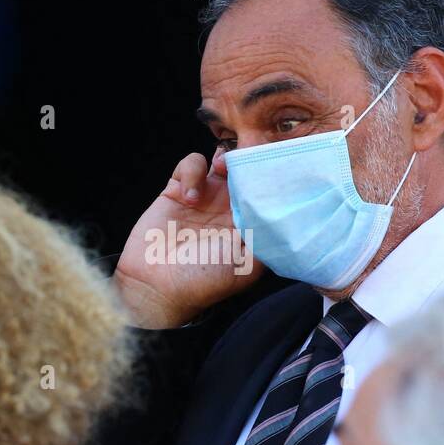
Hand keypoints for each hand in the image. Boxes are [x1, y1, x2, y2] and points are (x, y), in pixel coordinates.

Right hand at [114, 149, 262, 328]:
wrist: (159, 288)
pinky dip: (192, 171)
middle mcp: (229, 206)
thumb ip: (267, 237)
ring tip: (220, 172)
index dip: (270, 173)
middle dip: (249, 157)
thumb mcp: (249, 265)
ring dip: (224, 158)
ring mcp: (204, 196)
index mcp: (250, 221)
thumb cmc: (206, 282)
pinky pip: (190, 164)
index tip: (270, 166)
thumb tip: (285, 209)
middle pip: (246, 168)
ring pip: (220, 159)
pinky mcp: (177, 190)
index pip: (267, 188)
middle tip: (247, 157)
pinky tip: (190, 196)